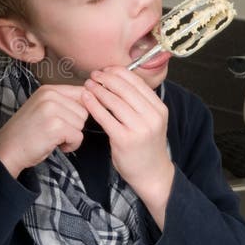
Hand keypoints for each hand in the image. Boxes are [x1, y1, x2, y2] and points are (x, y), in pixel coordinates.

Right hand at [0, 84, 87, 177]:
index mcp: (48, 89)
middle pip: (84, 110)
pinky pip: (78, 136)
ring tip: (53, 138)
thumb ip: (63, 102)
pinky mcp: (55, 127)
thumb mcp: (43, 108)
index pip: (81, 92)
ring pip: (82, 124)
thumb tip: (91, 98)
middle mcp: (50, 96)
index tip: (69, 120)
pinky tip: (55, 145)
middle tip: (56, 131)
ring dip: (72, 136)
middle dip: (74, 125)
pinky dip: (71, 145)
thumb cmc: (26, 132)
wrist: (8, 149)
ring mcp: (52, 110)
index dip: (81, 109)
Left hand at [81, 67, 173, 227]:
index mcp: (159, 109)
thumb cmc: (147, 145)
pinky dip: (93, 105)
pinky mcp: (124, 139)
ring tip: (88, 84)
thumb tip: (118, 80)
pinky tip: (85, 99)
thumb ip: (140, 103)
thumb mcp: (151, 121)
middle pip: (124, 89)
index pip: (137, 82)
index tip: (106, 69)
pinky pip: (105, 117)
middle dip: (106, 78)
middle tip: (93, 75)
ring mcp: (139, 128)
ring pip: (114, 101)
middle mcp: (152, 117)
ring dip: (98, 90)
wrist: (152, 174)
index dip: (118, 72)